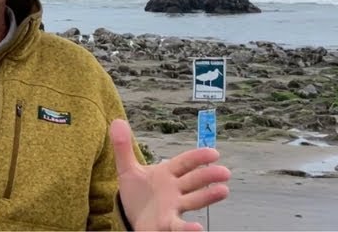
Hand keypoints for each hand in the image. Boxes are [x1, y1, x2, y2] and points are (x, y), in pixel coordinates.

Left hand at [111, 119, 230, 230]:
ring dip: (207, 196)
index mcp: (167, 174)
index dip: (198, 157)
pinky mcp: (167, 225)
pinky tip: (198, 228)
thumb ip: (122, 147)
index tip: (214, 153)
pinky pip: (179, 226)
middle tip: (225, 172)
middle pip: (193, 181)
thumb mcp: (127, 170)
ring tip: (223, 191)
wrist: (132, 217)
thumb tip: (116, 120)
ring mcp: (173, 208)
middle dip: (208, 176)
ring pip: (193, 201)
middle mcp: (175, 191)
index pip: (184, 163)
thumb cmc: (138, 194)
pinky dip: (188, 228)